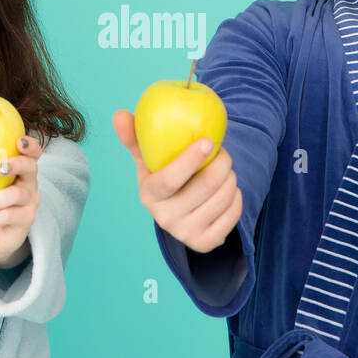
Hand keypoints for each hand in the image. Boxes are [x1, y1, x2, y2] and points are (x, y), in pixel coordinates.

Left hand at [0, 135, 40, 267]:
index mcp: (18, 170)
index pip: (32, 153)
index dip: (29, 145)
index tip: (18, 142)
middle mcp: (29, 183)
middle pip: (31, 167)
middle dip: (17, 164)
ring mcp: (31, 201)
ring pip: (16, 194)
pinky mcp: (27, 219)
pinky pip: (10, 215)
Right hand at [112, 109, 241, 253]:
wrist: (177, 212)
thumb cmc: (162, 175)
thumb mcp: (147, 158)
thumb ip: (134, 136)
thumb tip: (120, 114)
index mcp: (149, 195)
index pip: (170, 179)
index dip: (190, 159)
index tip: (208, 141)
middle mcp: (165, 218)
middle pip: (205, 186)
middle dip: (222, 163)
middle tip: (223, 153)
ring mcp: (185, 233)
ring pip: (222, 198)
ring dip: (231, 178)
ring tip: (225, 170)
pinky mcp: (205, 243)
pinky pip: (233, 215)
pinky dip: (237, 197)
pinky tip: (230, 191)